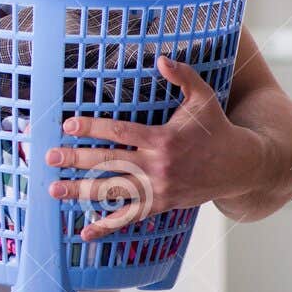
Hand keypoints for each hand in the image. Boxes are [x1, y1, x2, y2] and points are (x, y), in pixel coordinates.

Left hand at [42, 55, 266, 240]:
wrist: (242, 167)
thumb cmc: (217, 128)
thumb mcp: (204, 98)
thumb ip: (183, 76)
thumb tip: (161, 58)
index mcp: (163, 139)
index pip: (121, 132)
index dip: (93, 128)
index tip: (69, 125)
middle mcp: (158, 166)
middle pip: (110, 162)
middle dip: (77, 160)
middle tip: (49, 156)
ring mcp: (159, 189)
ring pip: (114, 192)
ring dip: (82, 192)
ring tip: (54, 189)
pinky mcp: (161, 205)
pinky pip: (130, 218)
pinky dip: (107, 226)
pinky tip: (84, 232)